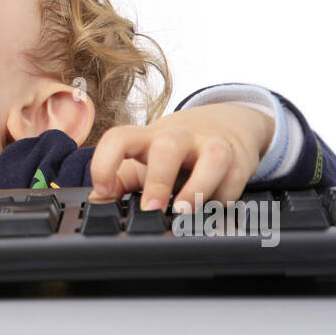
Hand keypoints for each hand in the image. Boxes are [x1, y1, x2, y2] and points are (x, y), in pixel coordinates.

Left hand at [88, 103, 274, 211]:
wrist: (228, 122)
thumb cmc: (178, 149)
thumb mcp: (147, 158)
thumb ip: (121, 179)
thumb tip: (96, 201)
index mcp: (149, 138)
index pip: (119, 138)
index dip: (105, 161)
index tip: (103, 189)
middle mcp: (180, 138)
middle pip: (167, 146)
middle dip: (159, 179)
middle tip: (151, 209)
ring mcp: (212, 146)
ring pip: (212, 156)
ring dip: (199, 186)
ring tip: (185, 211)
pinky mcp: (239, 159)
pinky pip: (235, 179)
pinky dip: (225, 198)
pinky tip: (212, 211)